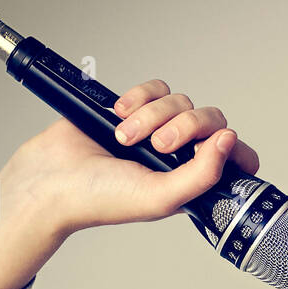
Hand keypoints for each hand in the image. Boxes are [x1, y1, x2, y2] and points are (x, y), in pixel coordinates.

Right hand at [0, 78, 261, 238]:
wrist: (51, 179)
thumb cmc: (101, 199)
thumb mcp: (161, 197)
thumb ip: (203, 175)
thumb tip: (231, 141)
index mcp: (192, 181)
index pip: (235, 157)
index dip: (232, 148)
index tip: (211, 149)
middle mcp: (179, 156)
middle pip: (211, 120)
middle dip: (186, 126)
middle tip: (159, 144)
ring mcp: (157, 130)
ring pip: (181, 101)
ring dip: (153, 115)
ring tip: (125, 137)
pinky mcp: (134, 109)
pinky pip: (156, 89)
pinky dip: (139, 97)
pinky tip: (119, 116)